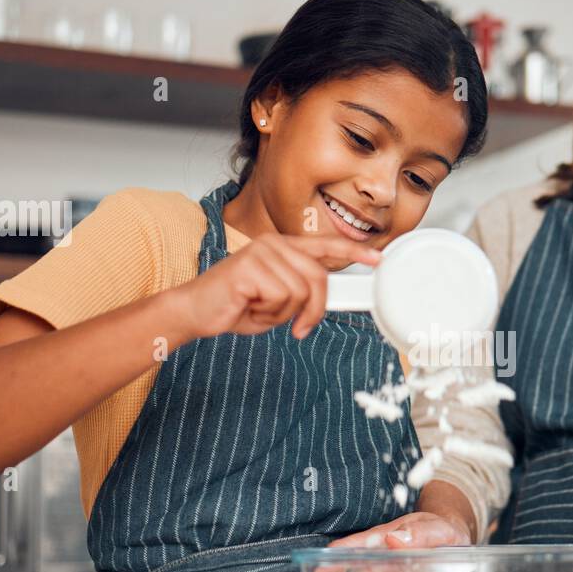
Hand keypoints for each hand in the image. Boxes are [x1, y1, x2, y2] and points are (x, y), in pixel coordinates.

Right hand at [172, 232, 380, 340]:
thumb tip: (327, 299)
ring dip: (283, 313)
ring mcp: (261, 252)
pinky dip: (269, 314)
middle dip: (314, 309)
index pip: (323, 246)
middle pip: (318, 277)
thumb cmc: (235, 306)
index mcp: (281, 248)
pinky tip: (249, 307)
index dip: (352, 251)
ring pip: (300, 291)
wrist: (195, 312)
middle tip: (299, 327)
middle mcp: (273, 244)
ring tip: (259, 310)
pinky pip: (281, 297)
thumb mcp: (277, 300)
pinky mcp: (250, 267)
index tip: (377, 258)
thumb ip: (302, 293)